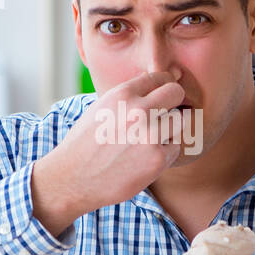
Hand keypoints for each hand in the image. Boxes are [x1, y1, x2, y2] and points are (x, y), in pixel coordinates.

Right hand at [32, 68, 187, 234]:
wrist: (73, 178)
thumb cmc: (85, 142)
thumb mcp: (101, 107)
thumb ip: (127, 96)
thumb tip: (153, 82)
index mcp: (123, 94)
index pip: (160, 77)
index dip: (163, 86)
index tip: (162, 97)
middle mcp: (139, 110)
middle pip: (177, 93)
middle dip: (173, 103)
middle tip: (165, 115)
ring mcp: (150, 135)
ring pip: (181, 120)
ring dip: (171, 128)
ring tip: (154, 137)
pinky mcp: (158, 159)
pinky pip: (176, 147)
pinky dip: (166, 152)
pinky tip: (146, 157)